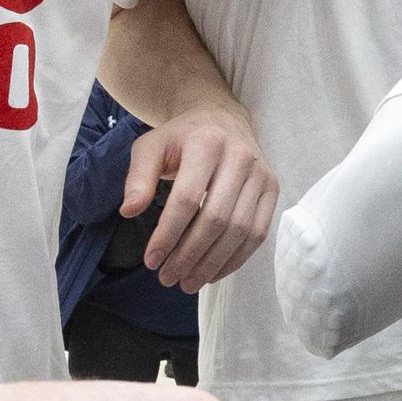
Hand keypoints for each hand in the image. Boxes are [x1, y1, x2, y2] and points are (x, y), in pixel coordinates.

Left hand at [126, 106, 279, 290]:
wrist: (221, 118)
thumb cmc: (181, 138)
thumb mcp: (150, 147)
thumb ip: (138, 177)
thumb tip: (129, 211)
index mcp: (206, 143)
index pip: (187, 198)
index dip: (168, 234)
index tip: (151, 260)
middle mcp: (240, 157)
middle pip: (216, 219)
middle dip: (189, 255)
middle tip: (167, 278)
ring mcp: (261, 174)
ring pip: (240, 230)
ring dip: (212, 263)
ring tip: (188, 282)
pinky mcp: (272, 188)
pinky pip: (258, 233)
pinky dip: (236, 259)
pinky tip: (213, 272)